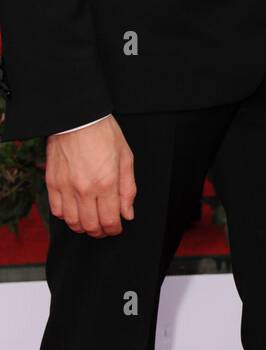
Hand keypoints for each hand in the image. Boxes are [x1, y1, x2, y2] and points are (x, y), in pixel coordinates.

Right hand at [45, 115, 135, 236]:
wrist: (78, 117)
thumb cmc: (104, 133)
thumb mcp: (126, 158)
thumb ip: (128, 189)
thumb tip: (127, 213)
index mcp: (107, 183)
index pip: (110, 220)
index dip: (114, 229)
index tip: (117, 228)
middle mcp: (85, 189)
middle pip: (91, 226)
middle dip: (100, 232)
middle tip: (105, 228)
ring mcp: (66, 187)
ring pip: (72, 222)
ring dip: (83, 227)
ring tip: (90, 222)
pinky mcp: (52, 183)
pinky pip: (57, 211)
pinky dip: (66, 216)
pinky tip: (74, 211)